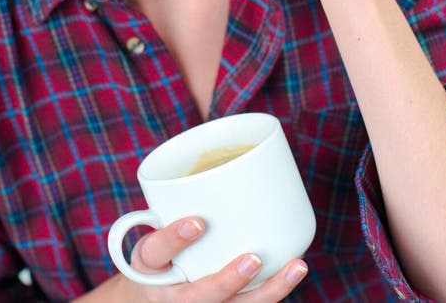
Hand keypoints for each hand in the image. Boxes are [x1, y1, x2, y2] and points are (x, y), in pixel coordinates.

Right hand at [116, 217, 307, 300]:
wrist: (150, 297)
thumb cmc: (160, 250)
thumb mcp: (153, 227)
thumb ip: (175, 200)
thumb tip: (226, 157)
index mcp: (150, 265)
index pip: (155, 252)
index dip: (174, 239)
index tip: (197, 222)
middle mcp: (170, 294)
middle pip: (199, 297)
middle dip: (228, 280)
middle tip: (254, 258)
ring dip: (267, 292)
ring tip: (296, 266)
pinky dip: (272, 292)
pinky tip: (293, 271)